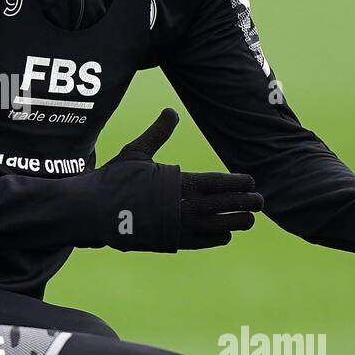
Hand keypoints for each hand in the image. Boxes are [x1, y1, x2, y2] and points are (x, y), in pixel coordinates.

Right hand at [105, 108, 262, 250]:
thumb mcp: (137, 152)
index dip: (240, 182)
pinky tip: (225, 233)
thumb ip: (159, 133)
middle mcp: (187, 206)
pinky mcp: (174, 242)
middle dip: (247, 203)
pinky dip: (219, 237)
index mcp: (182, 182)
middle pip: (228, 205)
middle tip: (260, 201)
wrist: (94, 212)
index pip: (222, 182)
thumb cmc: (114, 179)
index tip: (250, 181)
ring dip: (238, 222)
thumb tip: (171, 112)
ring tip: (249, 219)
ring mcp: (182, 227)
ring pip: (222, 226)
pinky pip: (206, 241)